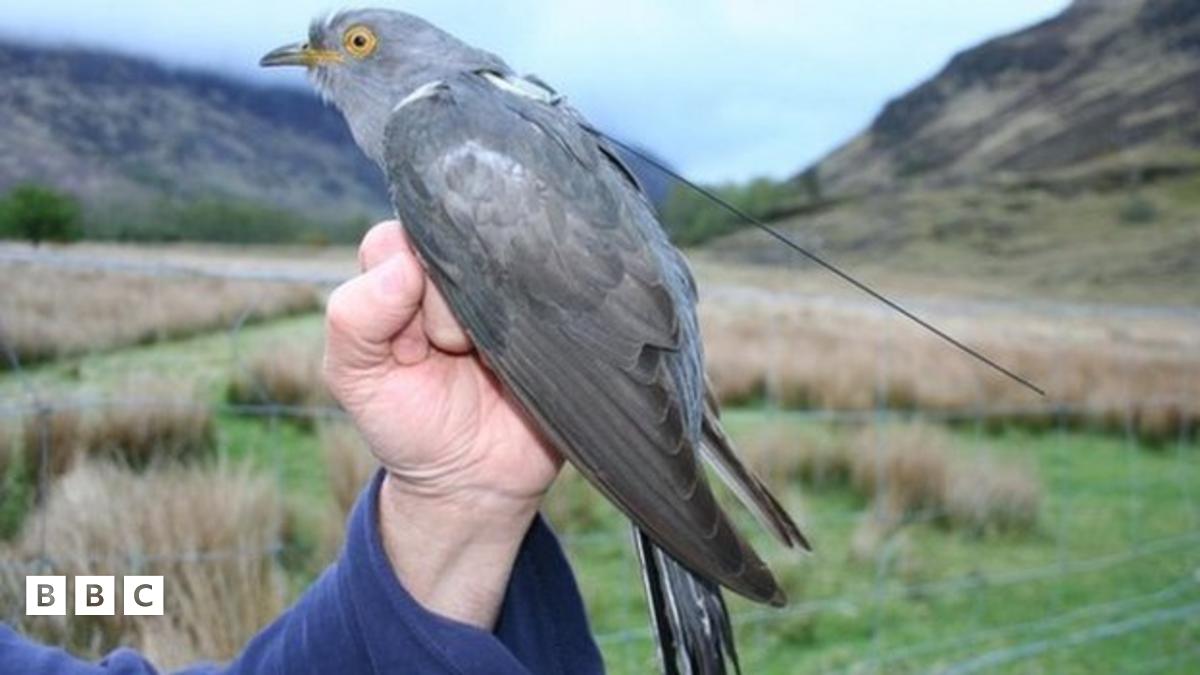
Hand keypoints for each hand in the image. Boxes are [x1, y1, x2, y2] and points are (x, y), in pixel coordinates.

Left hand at [323, 221, 562, 626]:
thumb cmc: (408, 423)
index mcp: (401, 274)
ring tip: (488, 361)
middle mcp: (455, 272)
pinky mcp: (552, 312)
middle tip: (453, 353)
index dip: (403, 284)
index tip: (411, 341)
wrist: (478, 480)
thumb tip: (404, 265)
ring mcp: (507, 289)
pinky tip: (523, 356)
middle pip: (454, 246)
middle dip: (449, 307)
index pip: (399, 238)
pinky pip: (554, 289)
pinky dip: (538, 322)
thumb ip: (353, 319)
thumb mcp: (355, 377)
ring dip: (496, 318)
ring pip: (504, 264)